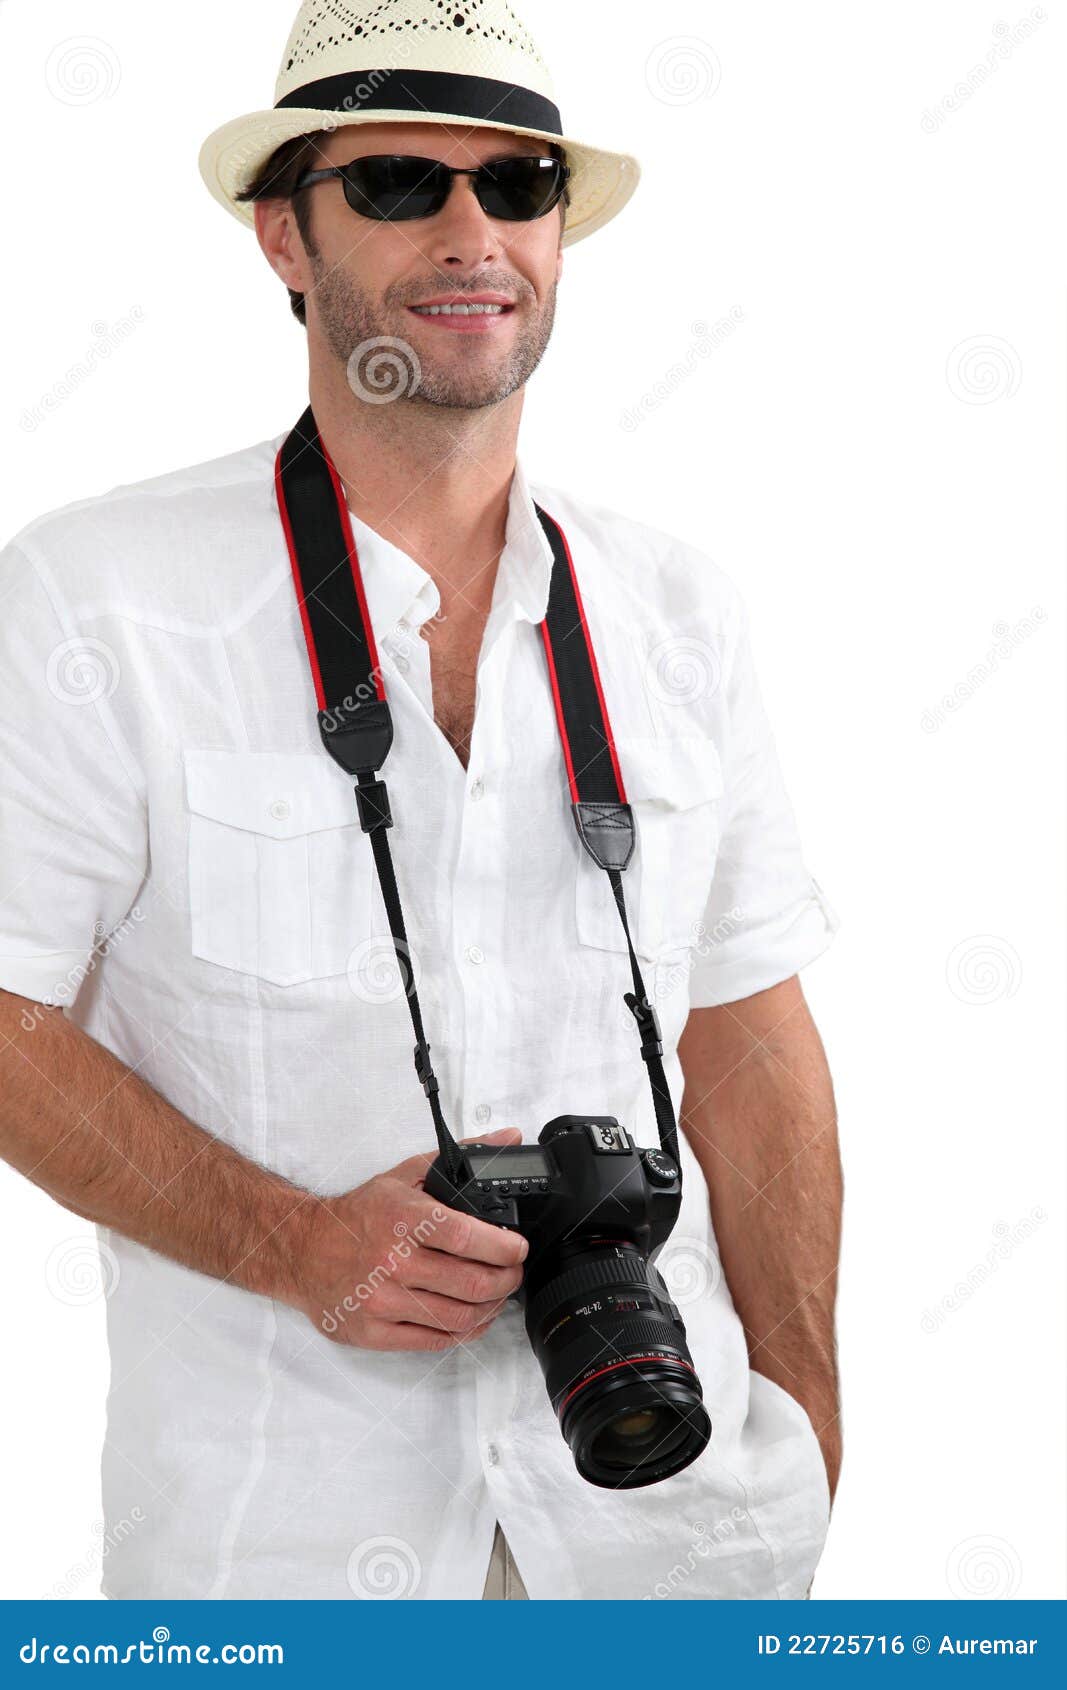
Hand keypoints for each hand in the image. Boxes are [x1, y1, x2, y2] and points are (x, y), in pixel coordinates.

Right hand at [292, 1127, 528, 1350]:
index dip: (504, 1248)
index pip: (467, 1238)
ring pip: (459, 1318)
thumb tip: (509, 1136)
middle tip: (513, 1272)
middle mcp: (393, 1262)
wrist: (303, 1250)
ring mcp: (383, 1302)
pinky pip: (435, 1341)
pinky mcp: (374, 1332)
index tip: (518, 1248)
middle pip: (472, 1283)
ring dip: (491, 1308)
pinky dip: (465, 1332)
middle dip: (507, 1280)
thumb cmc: (359, 1215)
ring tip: (497, 1294)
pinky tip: (474, 1318)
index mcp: (403, 1219)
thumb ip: (462, 1156)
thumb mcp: (407, 1175)